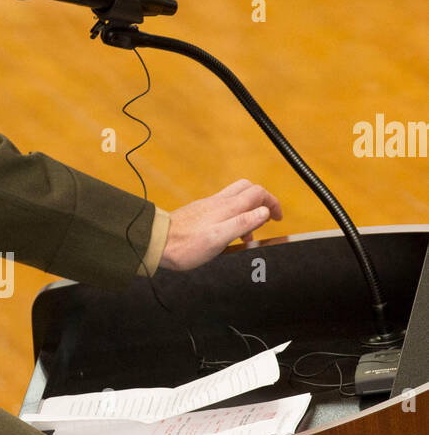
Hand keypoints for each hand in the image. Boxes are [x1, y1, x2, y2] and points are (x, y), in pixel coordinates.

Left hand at [160, 178, 282, 270]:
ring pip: (235, 198)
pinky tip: (227, 234)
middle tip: (266, 218)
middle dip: (262, 200)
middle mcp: (218, 202)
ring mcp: (208, 205)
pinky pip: (223, 208)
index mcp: (227, 207)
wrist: (157, 243)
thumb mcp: (219, 238)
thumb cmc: (186, 245)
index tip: (278, 217)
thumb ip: (243, 223)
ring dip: (247, 211)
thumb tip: (264, 211)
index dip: (272, 203)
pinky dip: (232, 217)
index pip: (258, 193)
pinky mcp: (199, 212)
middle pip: (247, 189)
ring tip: (247, 234)